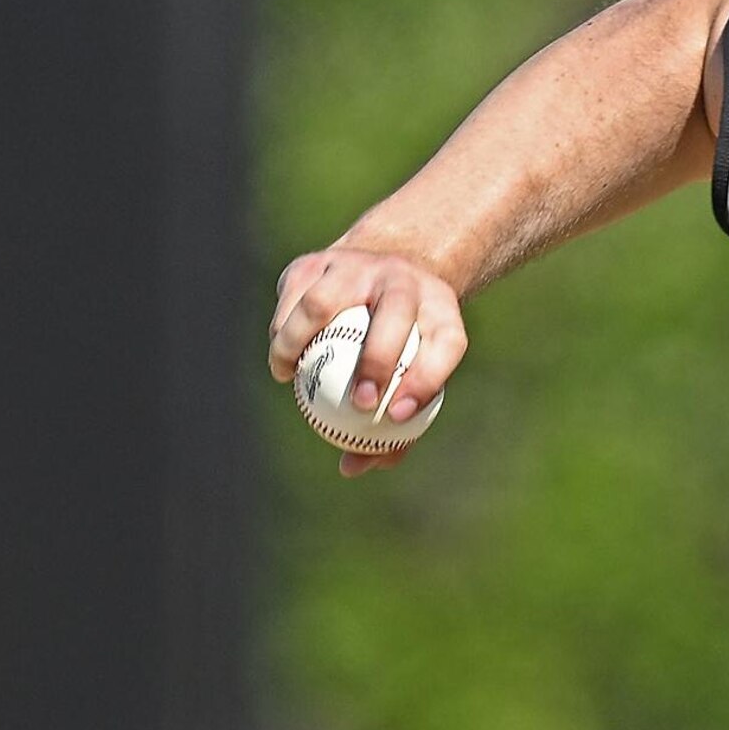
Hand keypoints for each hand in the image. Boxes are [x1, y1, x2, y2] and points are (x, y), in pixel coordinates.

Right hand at [267, 242, 469, 475]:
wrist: (381, 265)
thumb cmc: (400, 341)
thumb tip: (351, 466)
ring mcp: (356, 266)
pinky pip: (291, 302)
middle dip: (377, 361)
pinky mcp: (314, 262)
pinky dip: (282, 334)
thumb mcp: (407, 372)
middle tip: (358, 403)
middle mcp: (402, 279)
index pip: (446, 344)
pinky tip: (283, 365)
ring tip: (294, 378)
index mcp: (440, 307)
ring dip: (300, 343)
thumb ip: (388, 424)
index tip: (398, 417)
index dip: (428, 380)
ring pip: (322, 303)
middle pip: (394, 315)